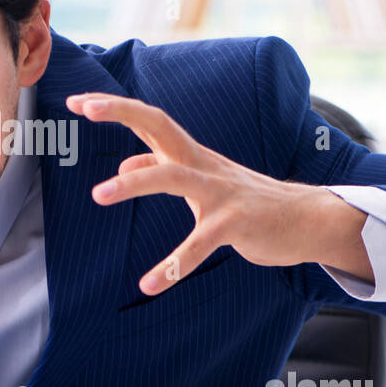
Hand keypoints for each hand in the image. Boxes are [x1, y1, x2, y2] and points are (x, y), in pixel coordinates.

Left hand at [66, 92, 369, 294]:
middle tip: (83, 108)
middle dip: (122, 112)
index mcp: (192, 155)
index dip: (115, 108)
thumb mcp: (203, 180)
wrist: (307, 219)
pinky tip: (149, 286)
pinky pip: (198, 246)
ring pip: (173, 177)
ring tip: (98, 194)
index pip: (150, 121)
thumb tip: (127, 159)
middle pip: (160, 126)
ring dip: (134, 183)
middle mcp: (203, 165)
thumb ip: (165, 168)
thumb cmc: (250, 200)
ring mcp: (220, 192)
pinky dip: (173, 268)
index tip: (78, 100)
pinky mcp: (235, 225)